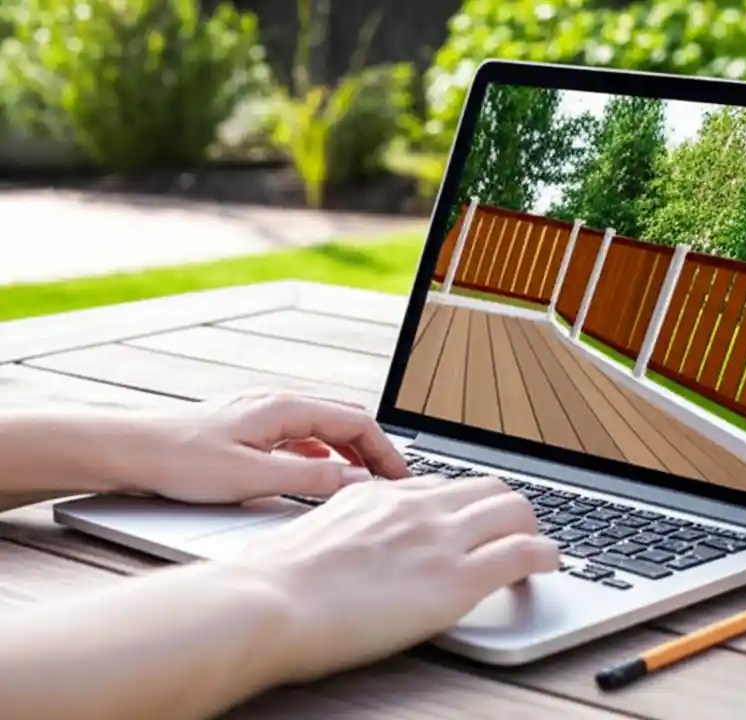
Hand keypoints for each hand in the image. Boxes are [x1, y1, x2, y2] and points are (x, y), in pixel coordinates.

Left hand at [127, 390, 410, 503]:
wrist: (129, 450)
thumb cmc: (183, 461)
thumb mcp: (254, 478)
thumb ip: (312, 481)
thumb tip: (359, 481)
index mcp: (287, 408)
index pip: (358, 423)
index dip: (386, 453)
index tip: (402, 482)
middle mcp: (280, 403)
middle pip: (347, 420)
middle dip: (376, 451)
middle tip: (394, 484)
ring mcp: (265, 413)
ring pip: (325, 428)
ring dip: (351, 453)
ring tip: (366, 482)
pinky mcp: (251, 427)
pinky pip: (303, 436)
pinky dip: (324, 455)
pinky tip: (322, 474)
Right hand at [226, 475, 559, 684]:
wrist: (267, 604)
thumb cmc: (271, 584)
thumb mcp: (312, 537)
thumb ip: (343, 531)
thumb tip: (345, 548)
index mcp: (379, 496)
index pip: (440, 487)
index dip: (462, 506)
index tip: (468, 521)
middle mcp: (416, 507)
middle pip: (487, 488)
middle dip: (506, 509)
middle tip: (513, 532)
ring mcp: (440, 538)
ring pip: (514, 509)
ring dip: (530, 527)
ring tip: (535, 548)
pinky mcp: (457, 577)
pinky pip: (523, 552)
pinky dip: (546, 555)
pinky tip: (550, 564)